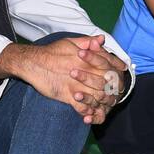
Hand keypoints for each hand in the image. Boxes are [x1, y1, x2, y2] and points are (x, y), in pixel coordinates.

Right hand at [1, 36, 117, 122]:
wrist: (33, 62)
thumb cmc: (52, 51)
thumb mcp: (71, 42)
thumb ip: (88, 42)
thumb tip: (101, 39)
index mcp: (89, 59)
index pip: (110, 66)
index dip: (118, 71)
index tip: (121, 76)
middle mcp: (86, 72)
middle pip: (108, 83)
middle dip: (114, 89)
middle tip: (115, 93)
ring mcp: (77, 85)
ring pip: (98, 96)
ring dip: (103, 102)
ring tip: (105, 104)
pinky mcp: (68, 96)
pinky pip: (82, 107)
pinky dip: (88, 112)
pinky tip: (90, 114)